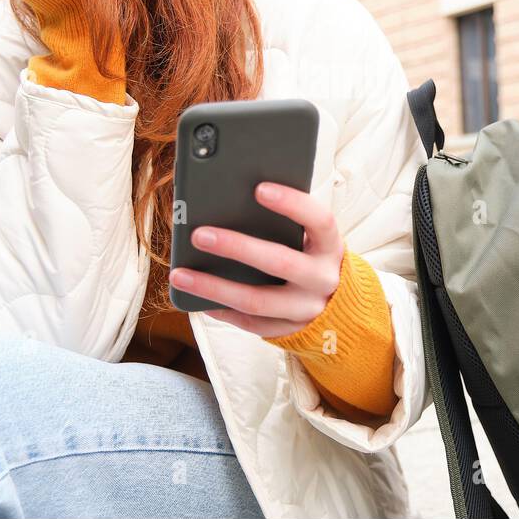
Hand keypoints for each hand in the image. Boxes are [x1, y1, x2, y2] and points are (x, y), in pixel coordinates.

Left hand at [169, 182, 343, 337]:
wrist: (338, 304)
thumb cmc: (312, 255)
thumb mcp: (311, 237)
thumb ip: (286, 222)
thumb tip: (231, 197)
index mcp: (331, 246)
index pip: (319, 220)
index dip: (292, 204)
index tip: (259, 188)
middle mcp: (323, 279)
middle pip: (280, 262)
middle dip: (237, 247)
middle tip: (199, 234)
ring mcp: (307, 309)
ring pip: (257, 301)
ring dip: (214, 287)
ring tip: (180, 274)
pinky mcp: (289, 331)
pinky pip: (251, 323)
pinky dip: (222, 310)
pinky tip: (196, 298)